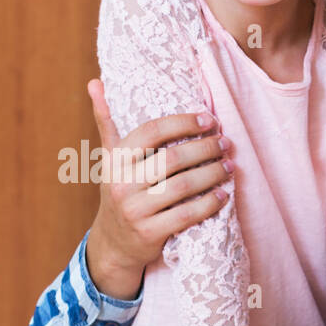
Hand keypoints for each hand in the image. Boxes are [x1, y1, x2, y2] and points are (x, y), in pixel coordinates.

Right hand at [83, 78, 234, 299]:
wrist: (114, 243)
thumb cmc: (120, 192)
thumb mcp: (110, 160)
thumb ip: (107, 123)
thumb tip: (95, 82)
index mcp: (115, 160)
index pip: (152, 131)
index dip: (183, 123)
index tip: (209, 120)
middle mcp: (121, 184)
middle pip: (172, 158)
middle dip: (205, 148)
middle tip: (226, 143)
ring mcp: (135, 210)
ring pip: (183, 186)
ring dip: (213, 174)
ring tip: (230, 166)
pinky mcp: (150, 233)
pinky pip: (187, 215)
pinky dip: (209, 203)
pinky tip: (223, 195)